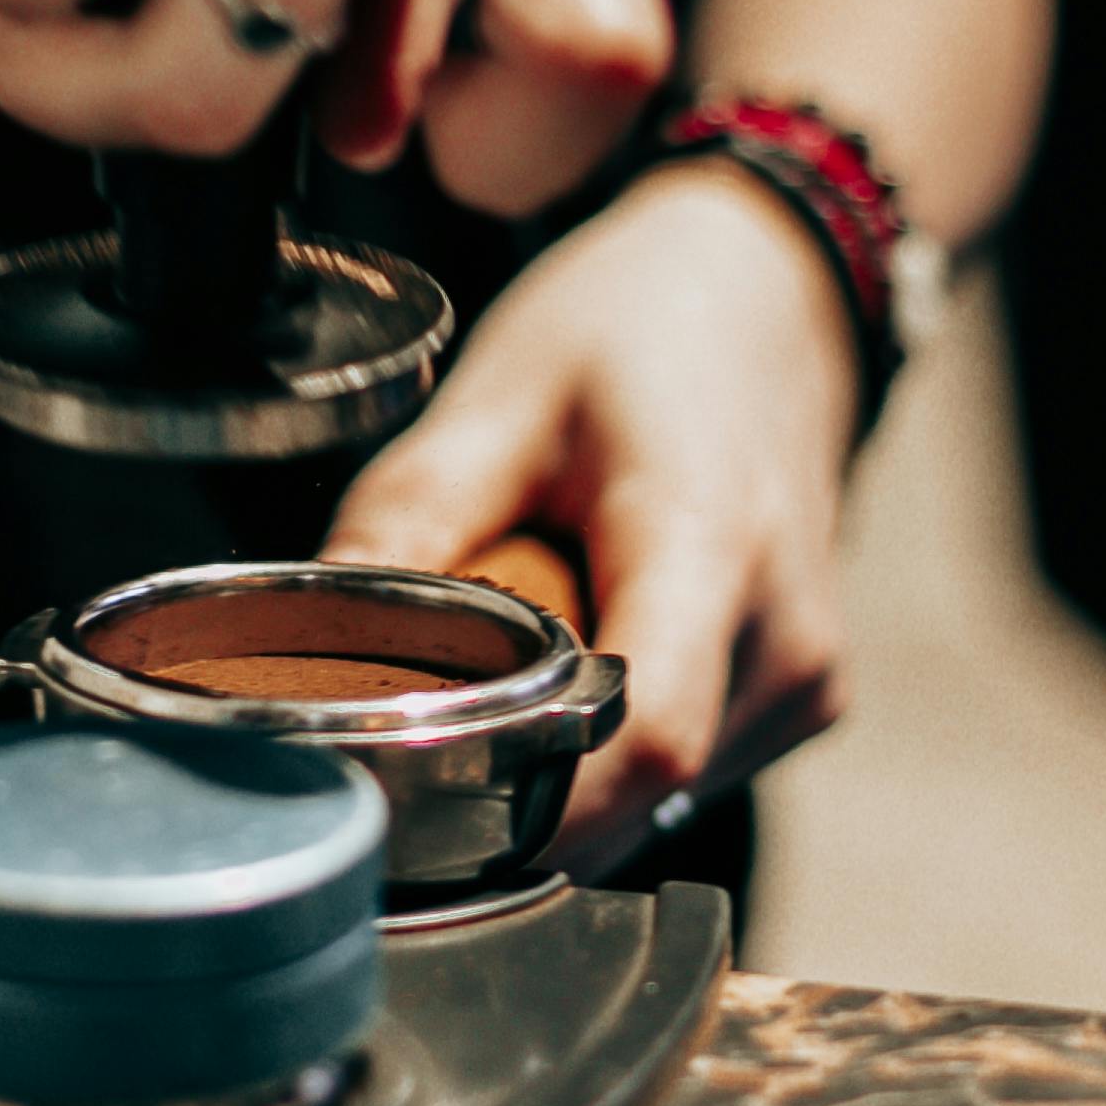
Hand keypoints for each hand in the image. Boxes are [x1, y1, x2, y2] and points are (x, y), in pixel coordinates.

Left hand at [324, 162, 859, 877]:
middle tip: (430, 707)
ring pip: (649, 803)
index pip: (642, 741)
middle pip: (629, 791)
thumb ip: (404, 526)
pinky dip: (607, 744)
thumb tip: (301, 652)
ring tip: (531, 640)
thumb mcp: (497, 397)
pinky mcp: (799, 701)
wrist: (767, 300)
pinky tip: (586, 647)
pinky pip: (680, 779)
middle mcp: (784, 637)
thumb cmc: (639, 329)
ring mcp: (804, 681)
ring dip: (561, 763)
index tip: (413, 802)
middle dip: (512, 785)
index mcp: (712, 541)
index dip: (526, 804)